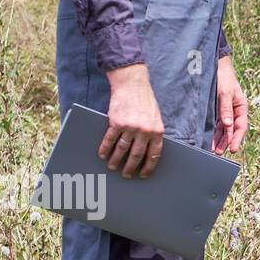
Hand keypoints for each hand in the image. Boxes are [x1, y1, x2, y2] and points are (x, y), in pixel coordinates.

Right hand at [101, 64, 163, 178]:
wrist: (132, 84)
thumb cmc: (145, 101)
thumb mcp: (156, 118)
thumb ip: (154, 133)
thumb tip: (150, 151)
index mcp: (157, 131)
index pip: (154, 155)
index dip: (148, 167)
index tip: (143, 175)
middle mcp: (144, 131)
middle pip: (137, 155)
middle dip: (131, 168)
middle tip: (126, 175)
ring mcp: (130, 127)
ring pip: (122, 149)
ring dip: (116, 160)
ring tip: (113, 167)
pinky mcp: (116, 122)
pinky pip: (110, 139)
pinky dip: (105, 148)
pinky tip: (103, 154)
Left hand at [213, 55, 247, 154]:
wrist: (216, 66)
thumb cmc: (224, 77)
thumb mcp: (226, 93)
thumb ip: (226, 109)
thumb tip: (228, 125)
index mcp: (241, 107)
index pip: (241, 127)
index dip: (237, 139)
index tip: (234, 149)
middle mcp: (234, 112)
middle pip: (232, 131)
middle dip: (226, 142)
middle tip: (219, 152)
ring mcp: (225, 112)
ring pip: (224, 130)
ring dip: (219, 140)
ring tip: (213, 150)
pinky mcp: (217, 111)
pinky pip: (216, 124)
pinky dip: (213, 133)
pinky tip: (209, 140)